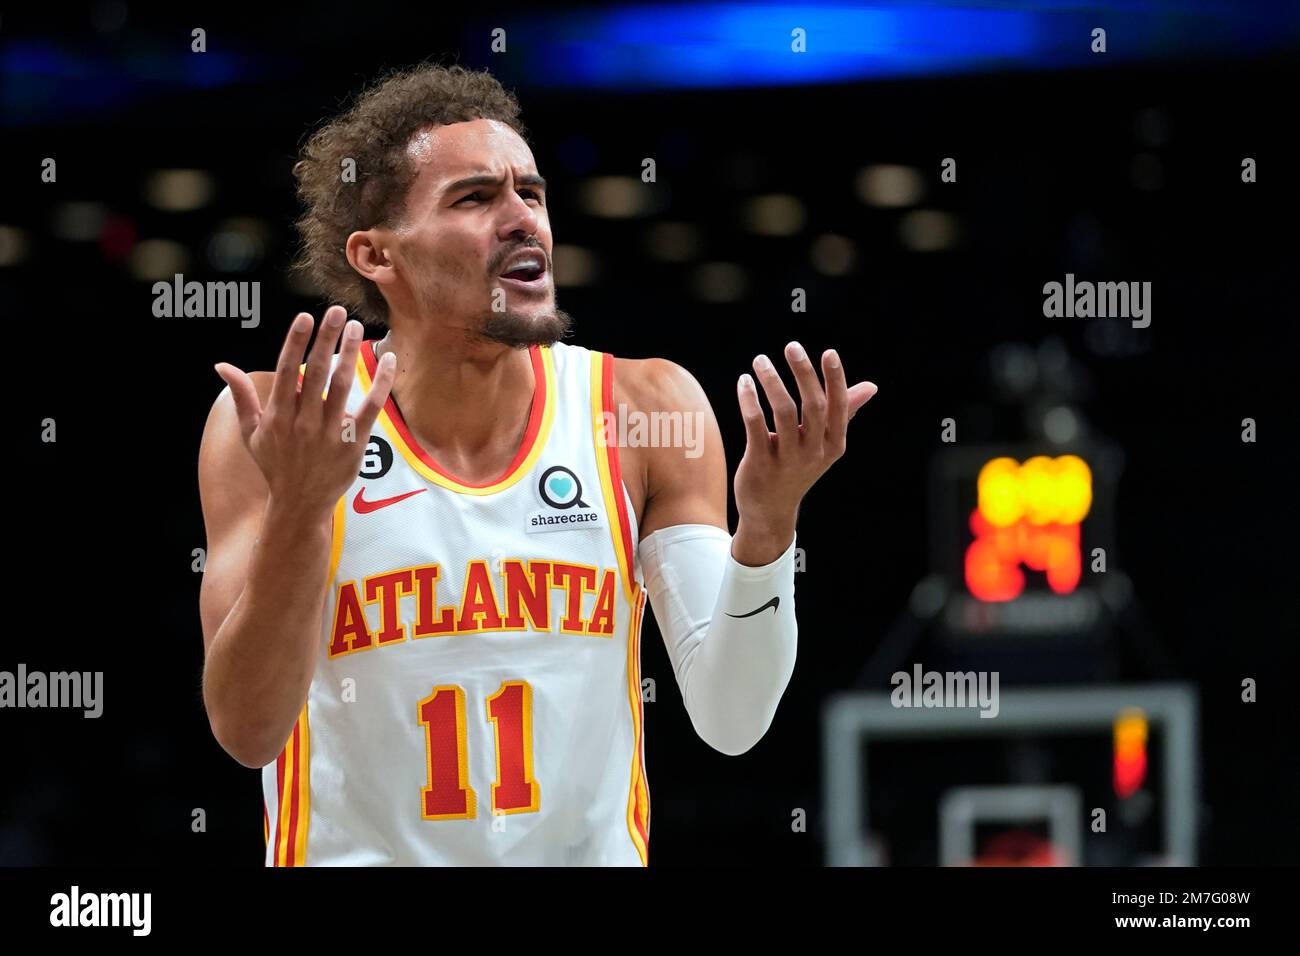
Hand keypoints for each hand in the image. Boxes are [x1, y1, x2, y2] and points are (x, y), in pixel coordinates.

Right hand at [214, 305, 396, 518]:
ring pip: (342, 386)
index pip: (286, 370)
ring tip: (356, 327)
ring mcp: (330, 433)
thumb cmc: (275, 464)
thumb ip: (242, 397)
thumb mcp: (252, 433)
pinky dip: (380, 383)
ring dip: (350, 353)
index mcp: (279, 416)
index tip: (305, 317)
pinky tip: (388, 360)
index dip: (295, 342)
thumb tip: (221, 366)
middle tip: (337, 311)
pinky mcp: (355, 443)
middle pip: (316, 372)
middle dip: (326, 339)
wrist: (300, 503)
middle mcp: (303, 422)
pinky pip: (371, 408)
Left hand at [733, 342, 876, 555]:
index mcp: (833, 444)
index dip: (835, 379)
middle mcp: (814, 452)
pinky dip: (749, 400)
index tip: (828, 353)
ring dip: (772, 381)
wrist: (770, 511)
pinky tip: (744, 383)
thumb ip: (844, 413)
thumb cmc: (798, 469)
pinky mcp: (760, 464)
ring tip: (760, 360)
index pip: (838, 406)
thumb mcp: (824, 444)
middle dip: (803, 373)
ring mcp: (787, 459)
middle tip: (792, 346)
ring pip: (783, 412)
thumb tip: (871, 387)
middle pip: (812, 406)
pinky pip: (755, 425)